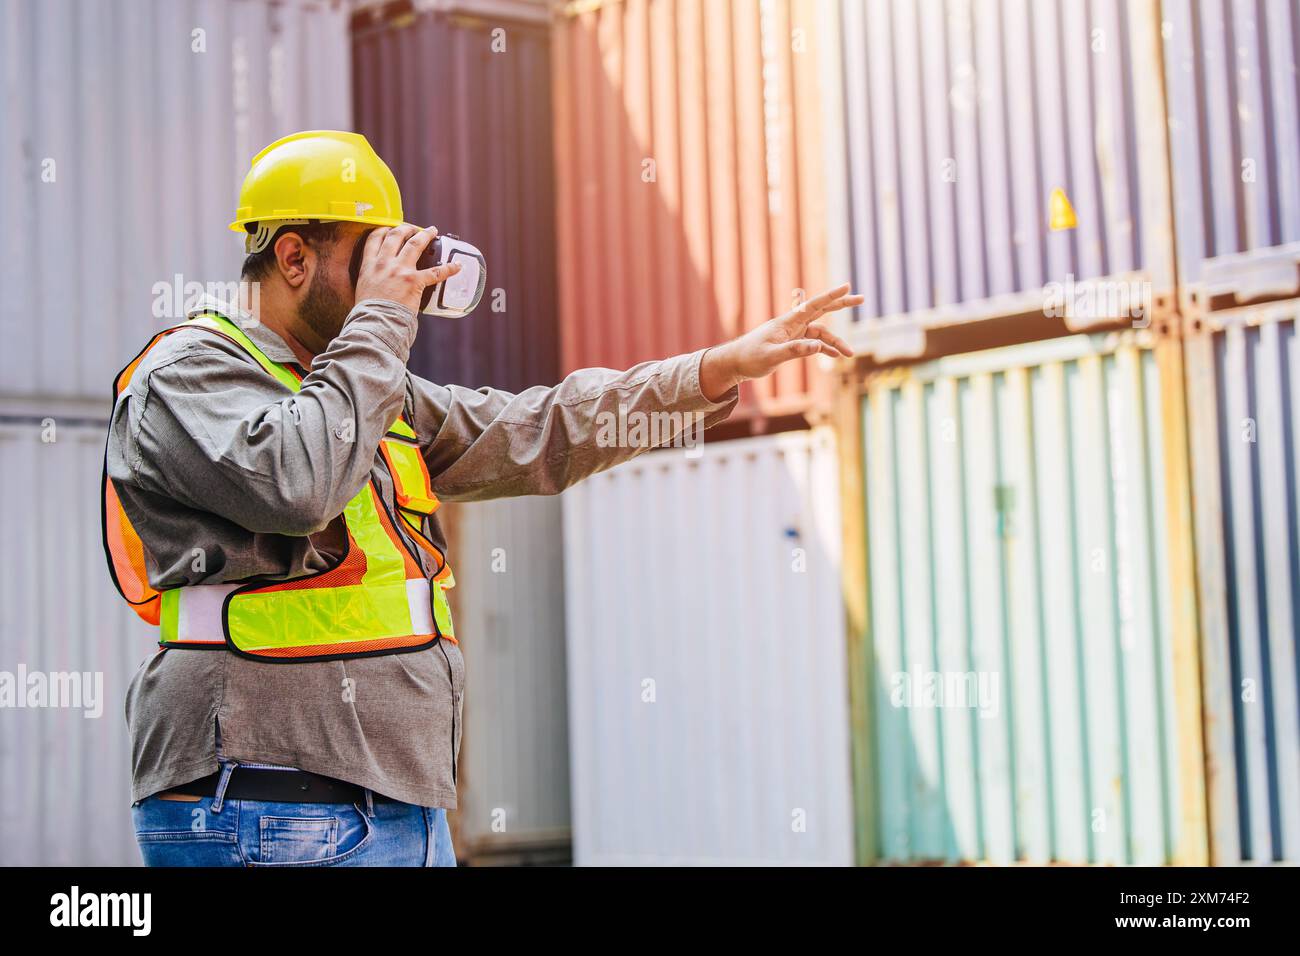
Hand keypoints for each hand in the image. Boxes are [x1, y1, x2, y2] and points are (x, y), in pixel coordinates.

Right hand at [354, 224, 461, 314]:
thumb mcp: (363, 288)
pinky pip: (436, 272)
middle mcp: (384, 263)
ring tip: (432, 231)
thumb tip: (381, 283)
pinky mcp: (414, 281)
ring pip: (415, 244)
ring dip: (425, 235)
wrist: (375, 322)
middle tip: (414, 228)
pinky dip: (449, 268)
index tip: (390, 228)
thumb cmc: (368, 311)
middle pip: (396, 236)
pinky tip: (457, 265)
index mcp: (369, 265)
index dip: (384, 230)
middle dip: (406, 228)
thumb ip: (371, 279)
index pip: (374, 239)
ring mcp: (400, 270)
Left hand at [699, 283, 860, 400]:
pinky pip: (814, 343)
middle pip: (822, 310)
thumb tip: (817, 346)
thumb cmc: (750, 358)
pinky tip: (836, 356)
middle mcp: (793, 324)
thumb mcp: (771, 356)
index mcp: (788, 321)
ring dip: (835, 342)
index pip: (813, 305)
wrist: (736, 363)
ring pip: (821, 333)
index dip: (831, 296)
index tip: (847, 286)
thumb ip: (794, 351)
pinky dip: (825, 348)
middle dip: (841, 304)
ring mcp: (794, 333)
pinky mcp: (792, 343)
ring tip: (850, 354)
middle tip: (862, 298)